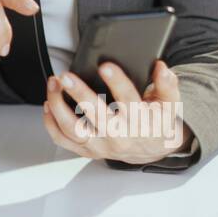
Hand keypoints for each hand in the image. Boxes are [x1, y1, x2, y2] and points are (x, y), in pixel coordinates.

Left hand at [42, 59, 191, 164]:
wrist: (151, 149)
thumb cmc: (156, 122)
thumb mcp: (169, 104)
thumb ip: (167, 85)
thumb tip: (161, 67)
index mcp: (140, 122)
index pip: (129, 100)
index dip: (118, 82)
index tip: (105, 66)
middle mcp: (119, 137)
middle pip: (97, 116)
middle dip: (80, 95)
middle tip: (65, 76)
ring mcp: (101, 146)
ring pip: (74, 129)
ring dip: (59, 106)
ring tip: (53, 84)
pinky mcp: (87, 150)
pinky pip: (64, 140)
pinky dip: (52, 124)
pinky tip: (48, 105)